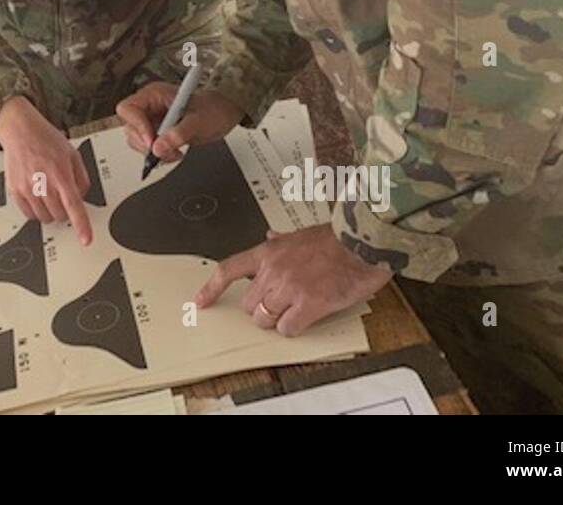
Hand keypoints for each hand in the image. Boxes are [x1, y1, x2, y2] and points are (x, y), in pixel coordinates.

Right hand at [0, 97, 92, 244]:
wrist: (21, 131)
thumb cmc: (46, 140)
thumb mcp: (72, 154)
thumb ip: (81, 178)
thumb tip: (81, 197)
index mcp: (61, 173)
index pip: (74, 205)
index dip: (81, 225)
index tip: (85, 239)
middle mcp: (43, 183)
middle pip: (60, 215)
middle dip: (65, 210)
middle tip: (62, 196)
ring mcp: (27, 188)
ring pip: (45, 218)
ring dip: (51, 211)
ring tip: (49, 193)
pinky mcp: (15, 191)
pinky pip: (29, 214)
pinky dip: (37, 211)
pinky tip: (38, 197)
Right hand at [116, 82, 242, 164]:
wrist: (224, 114)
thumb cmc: (214, 109)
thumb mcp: (199, 121)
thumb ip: (179, 134)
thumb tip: (159, 147)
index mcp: (155, 94)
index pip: (129, 108)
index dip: (137, 125)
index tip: (151, 140)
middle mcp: (150, 106)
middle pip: (130, 127)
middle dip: (146, 143)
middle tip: (164, 150)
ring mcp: (152, 119)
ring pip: (137, 140)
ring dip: (153, 151)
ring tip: (173, 152)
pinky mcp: (157, 132)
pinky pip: (148, 147)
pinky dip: (158, 154)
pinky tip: (173, 152)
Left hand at [195, 224, 392, 335]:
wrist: (362, 242)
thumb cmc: (336, 239)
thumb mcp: (301, 234)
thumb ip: (282, 240)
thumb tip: (270, 235)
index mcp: (269, 251)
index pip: (229, 270)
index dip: (211, 288)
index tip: (201, 302)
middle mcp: (273, 269)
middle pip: (248, 304)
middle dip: (262, 309)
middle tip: (282, 304)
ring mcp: (289, 287)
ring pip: (265, 319)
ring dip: (278, 320)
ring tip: (298, 308)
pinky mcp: (309, 303)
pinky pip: (288, 328)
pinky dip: (295, 328)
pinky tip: (308, 317)